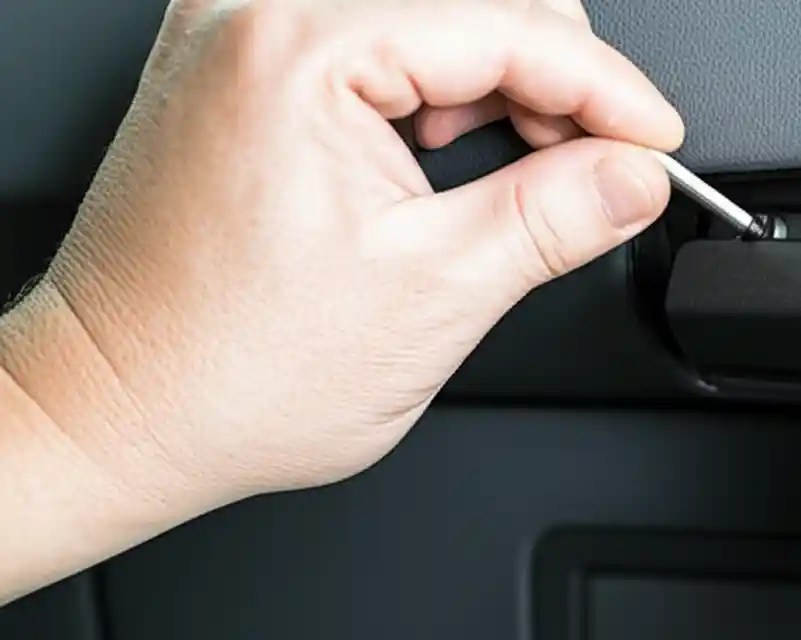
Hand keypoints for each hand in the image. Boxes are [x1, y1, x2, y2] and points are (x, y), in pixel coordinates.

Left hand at [0, 0, 683, 512]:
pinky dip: (438, 89)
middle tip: (603, 168)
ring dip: (502, 82)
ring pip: (431, 15)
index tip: (658, 144)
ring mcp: (240, 30)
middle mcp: (257, 10)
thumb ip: (554, 216)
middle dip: (559, 81)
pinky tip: (451, 155)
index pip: (511, 25)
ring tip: (527, 175)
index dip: (609, 91)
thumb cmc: (227, 371)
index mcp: (300, 44)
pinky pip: (374, 40)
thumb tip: (636, 175)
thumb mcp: (432, 295)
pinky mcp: (239, 62)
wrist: (115, 411)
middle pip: (476, 0)